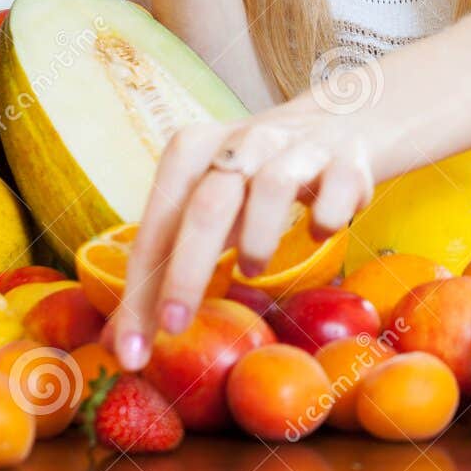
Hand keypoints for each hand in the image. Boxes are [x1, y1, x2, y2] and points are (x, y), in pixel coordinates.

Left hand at [106, 104, 376, 369]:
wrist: (340, 121)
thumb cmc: (257, 177)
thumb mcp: (209, 207)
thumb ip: (166, 267)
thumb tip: (121, 344)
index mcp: (196, 149)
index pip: (158, 224)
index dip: (140, 289)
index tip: (134, 350)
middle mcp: (244, 142)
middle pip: (207, 206)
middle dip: (185, 273)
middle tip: (174, 326)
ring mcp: (298, 147)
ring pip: (271, 187)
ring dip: (258, 239)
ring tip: (253, 269)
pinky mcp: (348, 158)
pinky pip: (338, 188)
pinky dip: (326, 218)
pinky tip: (318, 233)